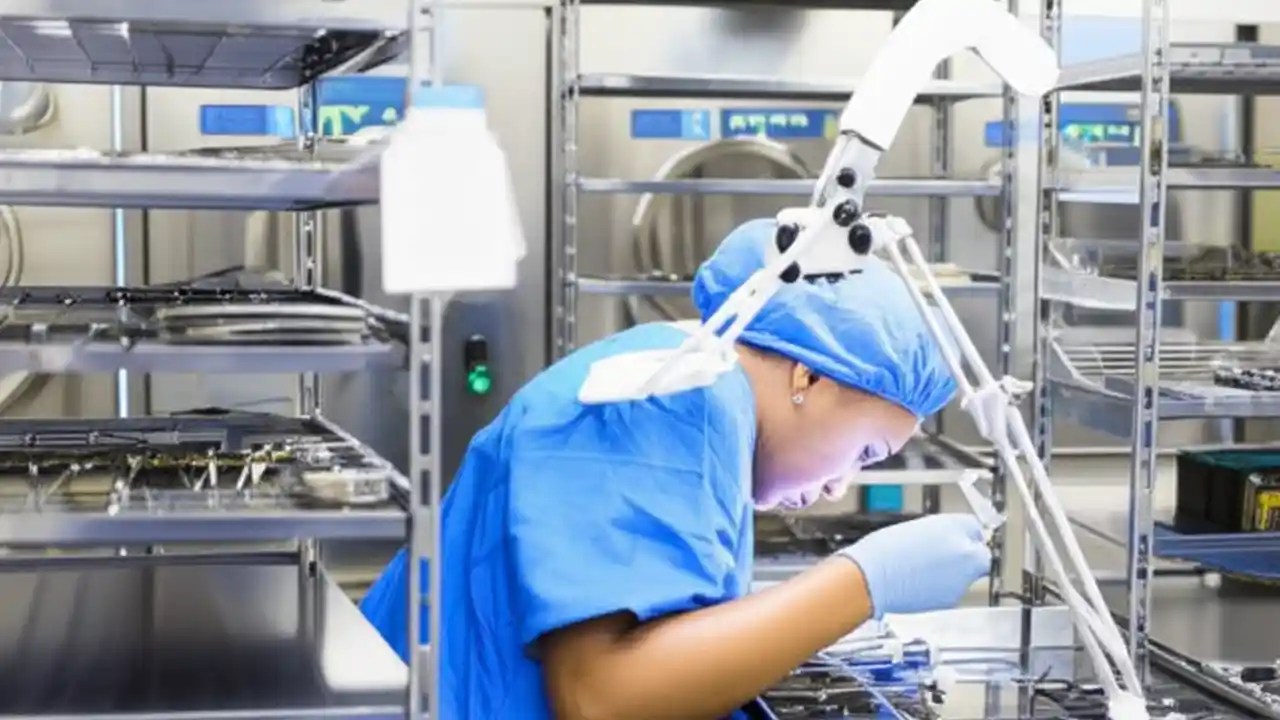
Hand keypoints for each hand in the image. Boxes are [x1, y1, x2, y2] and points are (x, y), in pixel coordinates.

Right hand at [838, 513, 990, 617]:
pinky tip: (922, 583)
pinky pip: (954, 589)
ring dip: (955, 572)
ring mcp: (960, 578)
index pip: (974, 527)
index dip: (965, 533)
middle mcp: (963, 552)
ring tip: (926, 570)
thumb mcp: (915, 530)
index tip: (960, 537)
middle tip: (951, 557)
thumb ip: (940, 534)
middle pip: (981, 554)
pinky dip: (943, 587)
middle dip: (970, 556)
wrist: (871, 579)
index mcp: (952, 527)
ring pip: (968, 574)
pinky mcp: (951, 599)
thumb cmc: (884, 551)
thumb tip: (947, 539)